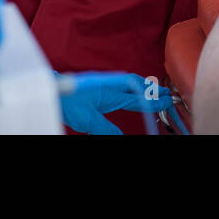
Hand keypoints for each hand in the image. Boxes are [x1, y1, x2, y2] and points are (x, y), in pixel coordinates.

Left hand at [58, 72, 172, 134]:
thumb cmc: (68, 102)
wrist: (52, 90)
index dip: (153, 100)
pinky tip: (131, 89)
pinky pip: (122, 82)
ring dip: (144, 85)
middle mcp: (111, 84)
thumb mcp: (89, 120)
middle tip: (167, 93)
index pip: (138, 97)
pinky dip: (132, 84)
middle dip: (153, 89)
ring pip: (130, 82)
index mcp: (112, 92)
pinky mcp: (98, 84)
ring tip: (154, 89)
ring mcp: (104, 82)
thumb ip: (106, 129)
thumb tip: (121, 137)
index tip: (166, 101)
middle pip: (137, 85)